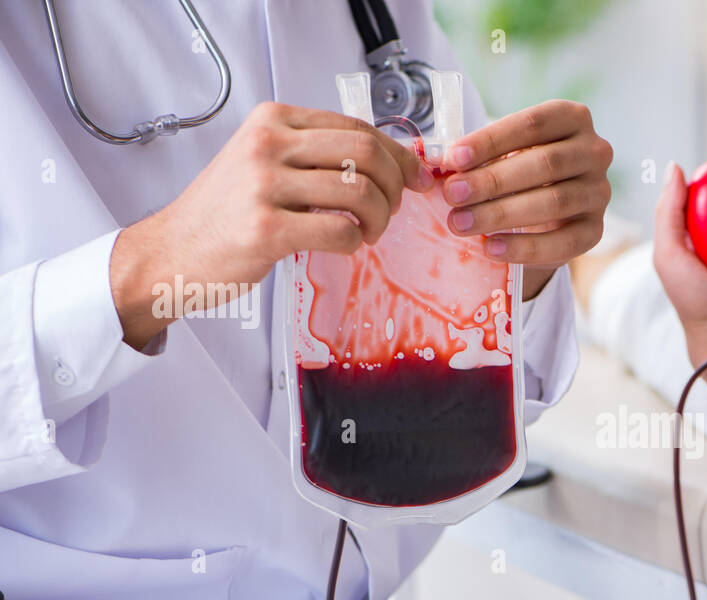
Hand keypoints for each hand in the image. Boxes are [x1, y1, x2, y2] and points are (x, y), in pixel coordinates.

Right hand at [110, 102, 433, 348]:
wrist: (172, 251)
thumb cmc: (226, 212)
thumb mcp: (265, 163)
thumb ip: (317, 156)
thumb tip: (391, 162)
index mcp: (273, 121)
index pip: (357, 126)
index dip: (398, 155)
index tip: (414, 178)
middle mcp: (267, 144)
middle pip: (366, 152)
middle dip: (394, 185)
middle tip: (391, 210)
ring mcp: (264, 185)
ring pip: (359, 192)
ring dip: (379, 218)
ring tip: (367, 232)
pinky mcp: (265, 229)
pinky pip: (340, 231)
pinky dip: (354, 242)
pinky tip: (346, 245)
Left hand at [439, 100, 613, 299]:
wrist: (548, 210)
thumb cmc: (518, 168)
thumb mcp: (504, 151)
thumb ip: (480, 155)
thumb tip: (439, 166)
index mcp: (572, 118)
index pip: (532, 124)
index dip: (491, 141)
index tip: (453, 159)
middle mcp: (595, 151)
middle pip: (545, 164)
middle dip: (493, 181)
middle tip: (452, 195)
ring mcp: (599, 192)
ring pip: (554, 202)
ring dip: (502, 214)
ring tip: (461, 223)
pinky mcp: (596, 231)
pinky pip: (563, 243)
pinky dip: (524, 248)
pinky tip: (490, 248)